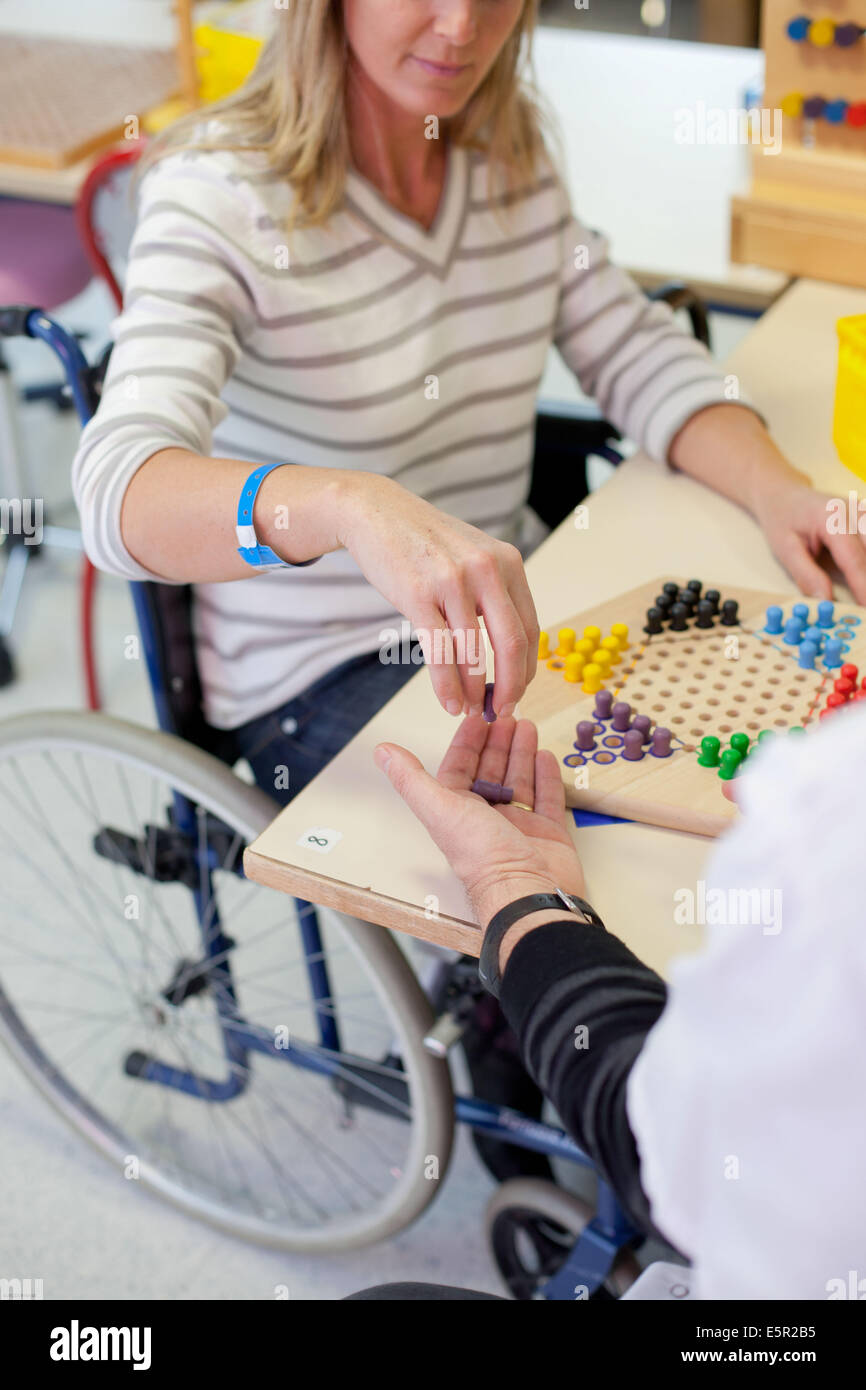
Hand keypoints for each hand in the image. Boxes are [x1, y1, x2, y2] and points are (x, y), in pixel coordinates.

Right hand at [337, 474, 538, 718]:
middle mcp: (486, 570)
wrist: (376, 512)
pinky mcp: (418, 595)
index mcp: (508, 562)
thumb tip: (509, 651)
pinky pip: (439, 652)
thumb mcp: (474, 555)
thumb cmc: (425, 542)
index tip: (517, 693)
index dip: (527, 670)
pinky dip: (446, 685)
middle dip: (510, 689)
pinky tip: (448, 702)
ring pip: (473, 654)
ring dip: (473, 692)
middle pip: (512, 644)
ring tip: (469, 711)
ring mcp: (452, 582)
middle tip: (501, 713)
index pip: (530, 628)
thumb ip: (495, 593)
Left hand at [373, 714, 585, 925]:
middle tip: (509, 715)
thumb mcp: (440, 808)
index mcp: (458, 812)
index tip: (479, 716)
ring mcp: (519, 827)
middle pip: (492, 771)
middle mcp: (486, 819)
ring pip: (520, 781)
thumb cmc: (483, 857)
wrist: (528, 892)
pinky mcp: (547, 835)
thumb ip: (411, 778)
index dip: (468, 741)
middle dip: (499, 742)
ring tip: (528, 727)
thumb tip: (382, 752)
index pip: (460, 768)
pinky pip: (546, 800)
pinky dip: (546, 777)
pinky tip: (546, 756)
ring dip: (522, 753)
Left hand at [753, 480, 865, 603]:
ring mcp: (865, 514)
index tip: (865, 610)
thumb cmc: (783, 519)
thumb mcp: (785, 549)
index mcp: (833, 518)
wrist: (784, 495)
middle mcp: (855, 512)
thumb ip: (807, 576)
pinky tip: (861, 581)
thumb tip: (826, 602)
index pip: (855, 560)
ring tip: (861, 596)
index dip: (863, 589)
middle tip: (863, 608)